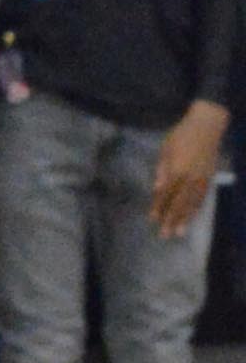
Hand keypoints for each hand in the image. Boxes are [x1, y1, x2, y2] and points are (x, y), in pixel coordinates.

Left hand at [152, 100, 229, 238]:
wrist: (207, 127)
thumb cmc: (181, 135)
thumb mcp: (166, 149)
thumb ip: (162, 170)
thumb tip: (157, 189)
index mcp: (177, 170)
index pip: (165, 194)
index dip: (158, 208)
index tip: (153, 220)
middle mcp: (190, 178)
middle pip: (179, 203)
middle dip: (171, 219)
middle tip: (165, 235)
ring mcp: (202, 179)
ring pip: (192, 203)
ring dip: (185, 218)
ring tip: (180, 232)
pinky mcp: (210, 178)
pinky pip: (202, 197)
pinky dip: (196, 208)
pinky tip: (192, 216)